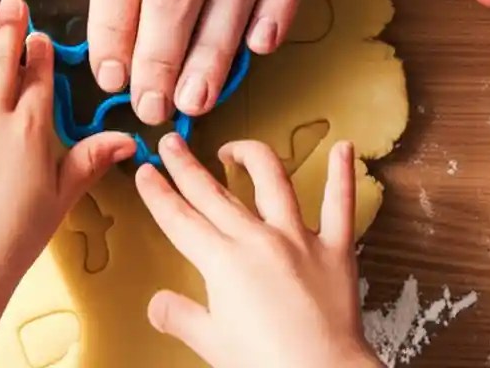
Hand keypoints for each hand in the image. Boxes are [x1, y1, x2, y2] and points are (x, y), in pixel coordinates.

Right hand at [135, 136, 378, 367]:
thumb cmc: (268, 365)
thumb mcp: (211, 343)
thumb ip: (180, 317)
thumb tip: (158, 304)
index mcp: (221, 261)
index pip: (179, 218)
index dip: (158, 193)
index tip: (146, 172)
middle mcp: (256, 239)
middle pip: (211, 192)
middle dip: (185, 164)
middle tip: (171, 143)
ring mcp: (298, 239)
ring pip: (271, 181)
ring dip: (250, 156)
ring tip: (234, 147)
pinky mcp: (335, 249)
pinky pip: (340, 204)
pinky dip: (343, 174)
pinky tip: (343, 148)